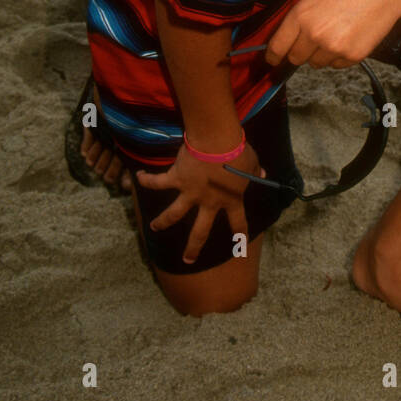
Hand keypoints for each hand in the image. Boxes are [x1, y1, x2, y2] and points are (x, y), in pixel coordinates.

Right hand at [135, 138, 263, 264]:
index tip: (239, 247)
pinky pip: (158, 182)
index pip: (238, 222)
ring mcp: (191, 193)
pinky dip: (147, 180)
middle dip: (194, 247)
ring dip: (163, 222)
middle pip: (201, 231)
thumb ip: (255, 172)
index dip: (240, 234)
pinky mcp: (177, 179)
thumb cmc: (238, 151)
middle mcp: (209, 202)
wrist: (217, 141)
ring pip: (174, 214)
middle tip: (188, 259)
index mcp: (231, 200)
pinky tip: (138, 177)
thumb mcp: (251, 163)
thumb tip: (262, 174)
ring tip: (155, 227)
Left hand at [266, 0, 400, 69]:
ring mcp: (333, 47)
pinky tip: (352, 36)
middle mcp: (313, 34)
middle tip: (314, 40)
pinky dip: (340, 56)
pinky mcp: (352, 56)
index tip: (273, 61)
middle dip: (301, 52)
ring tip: (338, 32)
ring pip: (317, 63)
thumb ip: (301, 17)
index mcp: (300, 15)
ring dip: (322, 53)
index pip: (278, 46)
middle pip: (296, 58)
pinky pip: (337, 65)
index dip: (273, 56)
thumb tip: (289, 39)